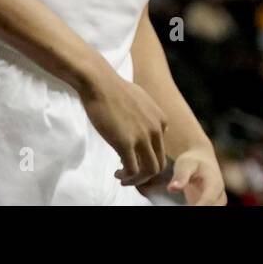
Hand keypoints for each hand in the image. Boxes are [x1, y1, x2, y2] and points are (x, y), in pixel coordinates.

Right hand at [79, 70, 168, 185]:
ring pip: (150, 171)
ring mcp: (143, 137)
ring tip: (123, 178)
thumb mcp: (142, 100)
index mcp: (161, 120)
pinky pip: (133, 170)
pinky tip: (117, 173)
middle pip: (160, 163)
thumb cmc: (116, 90)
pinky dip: (127, 177)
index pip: (161, 148)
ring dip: (137, 179)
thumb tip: (142, 125)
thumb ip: (147, 115)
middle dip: (146, 174)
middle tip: (130, 175)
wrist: (101, 83)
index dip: (147, 157)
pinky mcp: (126, 143)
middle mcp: (156, 129)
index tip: (132, 157)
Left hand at [169, 145, 226, 205]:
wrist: (201, 158)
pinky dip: (197, 211)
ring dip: (200, 212)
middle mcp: (218, 194)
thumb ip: (180, 176)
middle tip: (184, 207)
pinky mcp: (209, 206)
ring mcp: (215, 202)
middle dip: (200, 210)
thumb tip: (172, 188)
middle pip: (214, 208)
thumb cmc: (192, 160)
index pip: (209, 199)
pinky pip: (205, 211)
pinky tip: (185, 209)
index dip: (200, 206)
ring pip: (212, 211)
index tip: (188, 209)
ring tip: (185, 207)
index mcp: (215, 183)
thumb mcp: (185, 164)